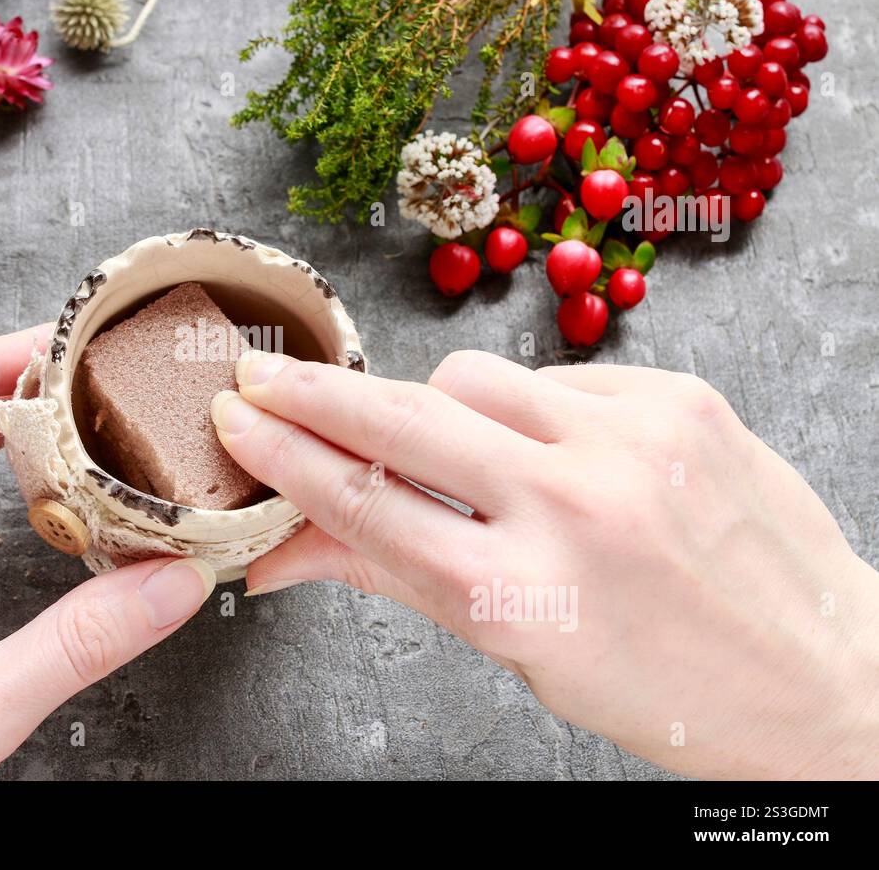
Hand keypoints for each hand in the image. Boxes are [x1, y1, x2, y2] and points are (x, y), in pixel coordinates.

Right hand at [212, 350, 878, 778]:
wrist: (821, 669)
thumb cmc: (661, 684)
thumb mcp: (517, 650)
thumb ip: (397, 579)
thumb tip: (284, 555)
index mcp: (519, 593)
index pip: (365, 503)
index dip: (286, 456)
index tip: (237, 421)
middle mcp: (571, 504)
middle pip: (400, 419)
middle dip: (315, 393)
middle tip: (261, 375)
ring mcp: (630, 440)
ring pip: (471, 376)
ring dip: (437, 406)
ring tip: (459, 452)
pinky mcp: (677, 399)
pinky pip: (558, 375)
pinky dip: (534, 408)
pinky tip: (557, 450)